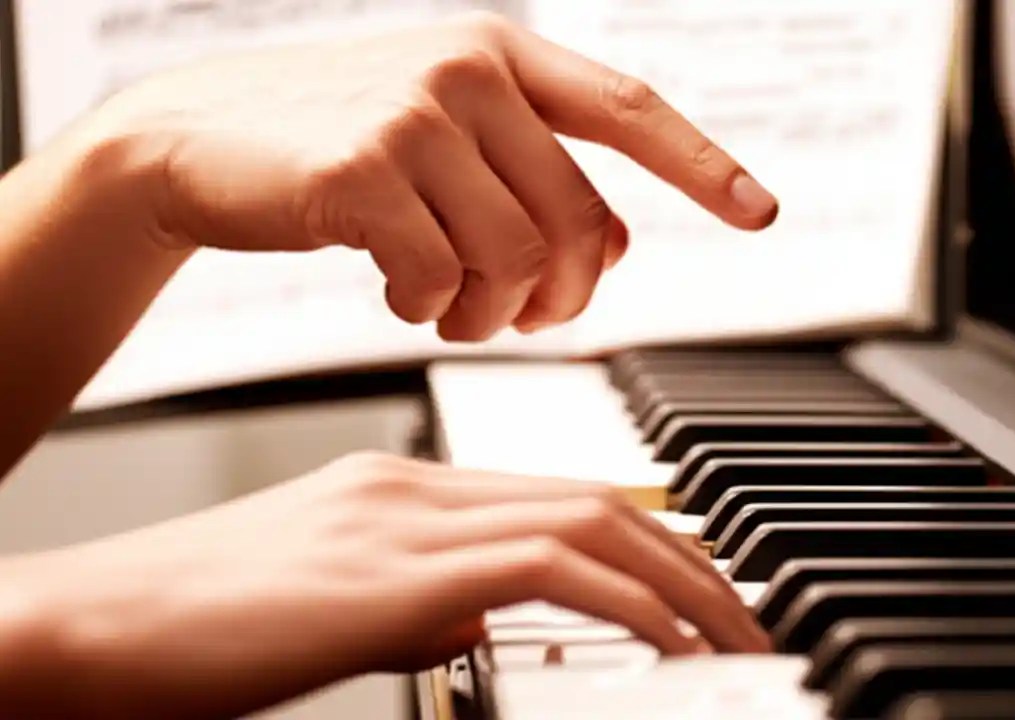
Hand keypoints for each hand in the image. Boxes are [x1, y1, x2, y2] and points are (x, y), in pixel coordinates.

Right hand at [0, 452, 767, 719]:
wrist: (94, 627)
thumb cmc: (199, 627)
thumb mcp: (335, 602)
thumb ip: (418, 598)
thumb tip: (481, 620)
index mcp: (405, 490)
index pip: (559, 496)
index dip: (650, 538)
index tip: (704, 588)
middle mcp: (416, 487)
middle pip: (594, 499)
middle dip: (690, 558)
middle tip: (749, 614)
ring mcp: (405, 520)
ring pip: (588, 521)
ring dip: (681, 581)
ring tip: (737, 639)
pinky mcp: (394, 571)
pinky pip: (548, 569)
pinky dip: (628, 603)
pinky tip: (671, 643)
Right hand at [87, 12, 777, 339]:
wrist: (199, 140)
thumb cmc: (335, 148)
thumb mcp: (446, 135)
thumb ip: (532, 173)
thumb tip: (612, 250)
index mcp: (504, 54)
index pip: (630, 109)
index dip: (702, 166)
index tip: (759, 215)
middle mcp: (470, 69)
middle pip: (577, 219)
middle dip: (561, 295)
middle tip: (521, 318)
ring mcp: (415, 112)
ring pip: (514, 257)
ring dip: (489, 313)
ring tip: (451, 310)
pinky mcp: (361, 167)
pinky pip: (439, 278)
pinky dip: (426, 310)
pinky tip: (397, 296)